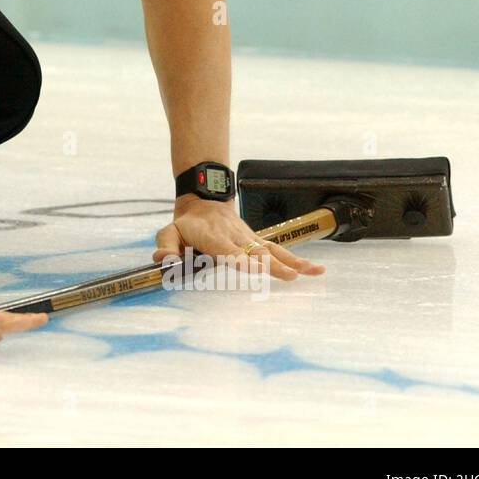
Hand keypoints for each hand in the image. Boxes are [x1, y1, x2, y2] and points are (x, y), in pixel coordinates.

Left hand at [153, 194, 325, 280]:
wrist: (204, 202)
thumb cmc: (186, 224)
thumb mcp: (168, 232)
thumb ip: (165, 247)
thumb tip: (163, 262)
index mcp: (213, 238)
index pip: (227, 250)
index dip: (240, 259)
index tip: (254, 268)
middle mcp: (235, 238)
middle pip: (255, 252)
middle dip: (272, 265)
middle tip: (289, 276)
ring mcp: (249, 239)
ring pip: (272, 250)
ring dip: (292, 261)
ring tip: (312, 272)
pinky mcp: (258, 241)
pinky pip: (279, 251)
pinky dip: (298, 260)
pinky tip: (316, 270)